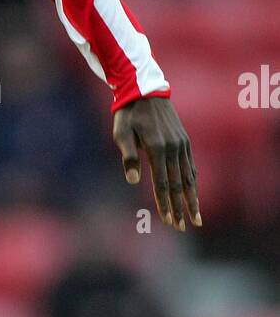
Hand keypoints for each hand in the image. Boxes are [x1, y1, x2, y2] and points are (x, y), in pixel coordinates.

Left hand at [113, 97, 200, 231]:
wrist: (144, 90)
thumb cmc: (127, 114)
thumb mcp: (121, 133)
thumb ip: (128, 157)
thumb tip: (132, 180)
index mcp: (157, 148)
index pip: (163, 184)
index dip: (165, 204)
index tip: (168, 221)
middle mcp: (173, 148)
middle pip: (178, 185)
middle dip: (180, 208)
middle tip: (182, 227)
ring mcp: (181, 144)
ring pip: (188, 177)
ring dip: (191, 198)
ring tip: (195, 217)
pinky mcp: (184, 140)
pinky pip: (190, 165)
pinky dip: (193, 181)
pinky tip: (194, 192)